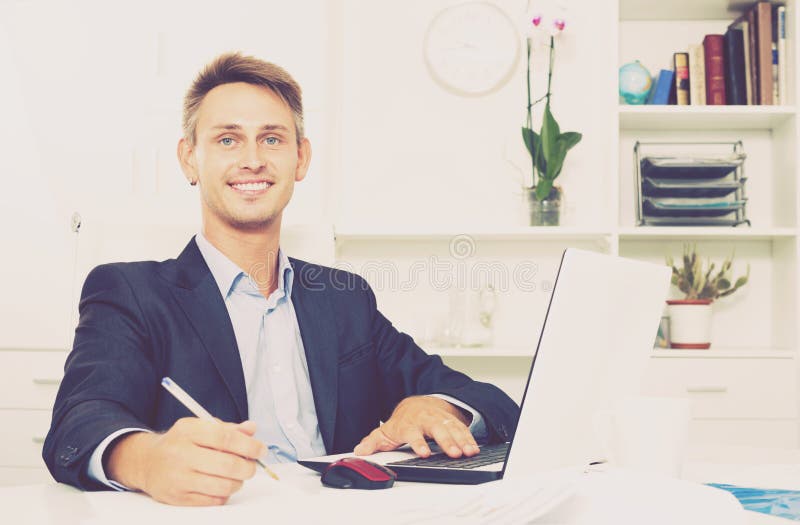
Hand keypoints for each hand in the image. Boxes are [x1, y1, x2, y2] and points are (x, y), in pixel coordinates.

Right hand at [106, 418, 266, 505]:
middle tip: (251, 466)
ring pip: (223, 486)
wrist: (147, 462)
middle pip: (227, 465)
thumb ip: (228, 428)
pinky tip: (221, 485)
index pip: (226, 438)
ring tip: (236, 476)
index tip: (261, 450)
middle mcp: (181, 454)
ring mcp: (178, 478)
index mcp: (188, 431)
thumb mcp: (200, 427)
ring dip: (238, 482)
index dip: (249, 446)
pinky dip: (224, 494)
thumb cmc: (180, 442)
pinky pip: (212, 501)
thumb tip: (251, 429)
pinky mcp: (177, 497)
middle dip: (248, 467)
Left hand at [354, 396, 478, 458]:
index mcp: (410, 424)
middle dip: (446, 441)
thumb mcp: (385, 431)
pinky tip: (474, 448)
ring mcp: (440, 420)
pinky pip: (462, 429)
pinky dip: (469, 438)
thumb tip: (359, 451)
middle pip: (437, 430)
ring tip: (468, 452)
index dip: (419, 443)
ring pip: (452, 428)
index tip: (424, 453)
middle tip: (453, 453)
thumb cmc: (402, 421)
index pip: (414, 433)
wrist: (417, 404)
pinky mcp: (451, 421)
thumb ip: (373, 442)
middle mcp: (426, 420)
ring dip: (461, 440)